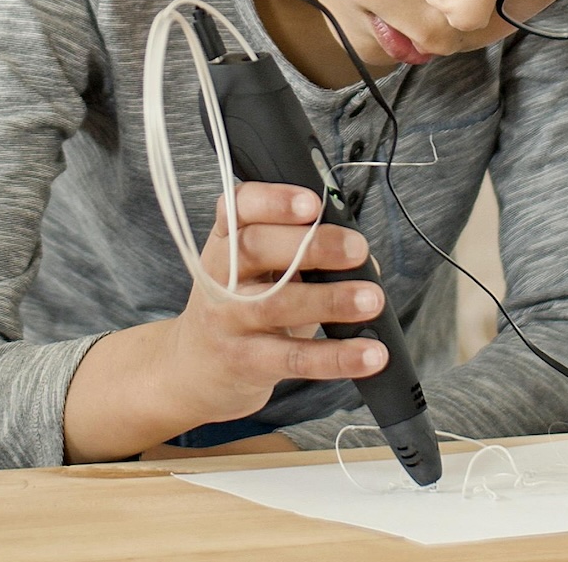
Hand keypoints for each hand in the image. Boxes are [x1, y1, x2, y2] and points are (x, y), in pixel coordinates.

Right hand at [64, 182, 386, 462]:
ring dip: (330, 300)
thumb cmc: (243, 304)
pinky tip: (370, 354)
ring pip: (275, 304)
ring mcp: (227, 319)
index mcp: (226, 239)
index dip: (273, 201)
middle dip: (312, 245)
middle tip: (358, 248)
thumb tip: (368, 265)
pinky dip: (336, 357)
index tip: (312, 203)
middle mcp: (220, 274)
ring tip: (372, 300)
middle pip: (255, 249)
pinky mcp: (244, 361)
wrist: (195, 367)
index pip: (238, 207)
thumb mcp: (261, 269)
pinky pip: (292, 358)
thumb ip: (307, 256)